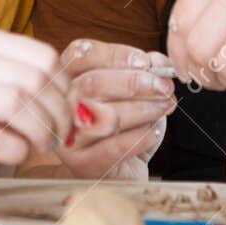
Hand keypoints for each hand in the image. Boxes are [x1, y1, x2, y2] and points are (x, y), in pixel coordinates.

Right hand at [0, 26, 70, 177]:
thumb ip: (21, 73)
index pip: (41, 56)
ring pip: (16, 104)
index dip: (64, 85)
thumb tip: (74, 96)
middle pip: (33, 80)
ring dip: (42, 129)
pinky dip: (19, 149)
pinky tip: (18, 152)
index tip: (66, 106)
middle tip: (62, 132)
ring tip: (43, 143)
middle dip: (58, 111)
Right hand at [50, 39, 175, 178]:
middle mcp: (61, 105)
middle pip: (92, 84)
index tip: (146, 61)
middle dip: (134, 82)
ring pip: (105, 116)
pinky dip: (141, 137)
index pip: (82, 55)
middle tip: (163, 86)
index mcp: (68, 77)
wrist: (120, 169)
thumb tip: (158, 63)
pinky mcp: (81, 164)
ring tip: (164, 107)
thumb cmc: (125, 126)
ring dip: (143, 109)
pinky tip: (154, 132)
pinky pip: (114, 147)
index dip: (115, 55)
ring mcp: (68, 136)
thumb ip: (145, 71)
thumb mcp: (136, 91)